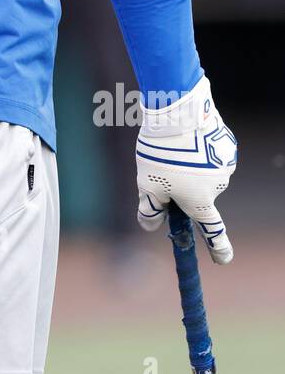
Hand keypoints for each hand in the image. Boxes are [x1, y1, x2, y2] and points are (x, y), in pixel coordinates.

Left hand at [136, 76, 236, 263]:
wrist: (179, 113)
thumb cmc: (162, 154)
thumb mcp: (147, 184)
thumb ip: (150, 209)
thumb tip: (149, 226)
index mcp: (201, 202)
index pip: (212, 231)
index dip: (218, 248)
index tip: (223, 260)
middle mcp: (218, 186)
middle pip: (198, 191)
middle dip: (181, 184)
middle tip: (161, 167)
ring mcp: (225, 163)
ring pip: (202, 168)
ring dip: (189, 163)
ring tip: (171, 146)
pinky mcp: (226, 142)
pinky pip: (209, 149)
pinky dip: (199, 146)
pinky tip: (186, 134)